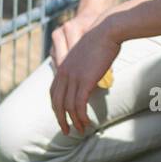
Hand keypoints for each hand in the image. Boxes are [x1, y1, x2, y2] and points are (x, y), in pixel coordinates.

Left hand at [48, 20, 121, 134]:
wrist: (106, 30)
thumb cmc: (101, 40)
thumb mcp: (86, 55)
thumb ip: (84, 68)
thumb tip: (91, 79)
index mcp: (63, 66)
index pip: (54, 92)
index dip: (57, 107)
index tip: (62, 117)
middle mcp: (64, 73)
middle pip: (56, 102)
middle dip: (61, 119)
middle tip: (67, 131)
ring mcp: (73, 77)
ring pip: (67, 107)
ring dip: (73, 122)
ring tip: (81, 130)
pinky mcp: (84, 81)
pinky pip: (79, 105)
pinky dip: (81, 117)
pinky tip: (87, 123)